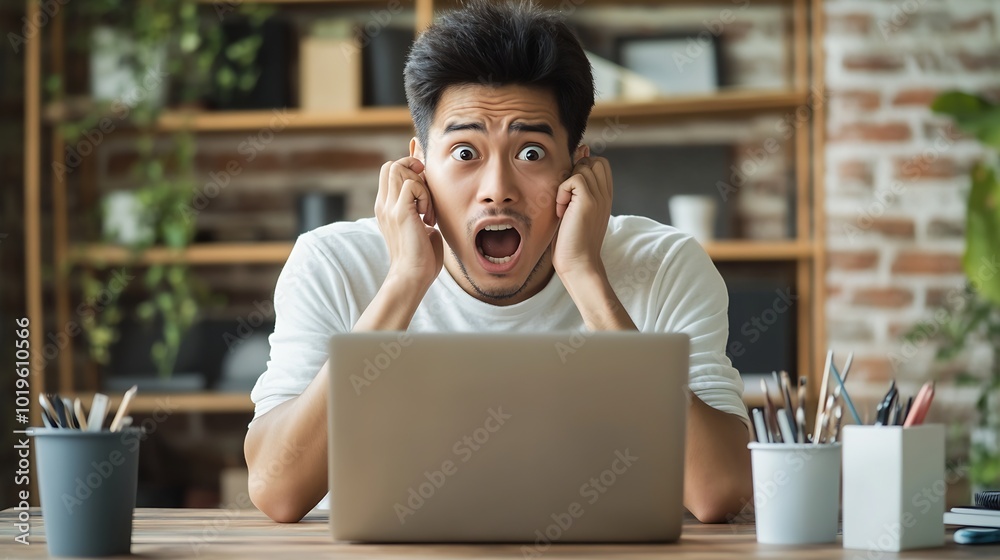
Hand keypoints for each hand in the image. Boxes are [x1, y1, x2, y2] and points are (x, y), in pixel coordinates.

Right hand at [374, 157, 443, 289]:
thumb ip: (420, 210)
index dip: (410, 172)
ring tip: (427, 209)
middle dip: (413, 171)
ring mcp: (389, 208)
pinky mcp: (400, 213)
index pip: (390, 171)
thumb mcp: (419, 226)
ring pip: (398, 169)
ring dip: (419, 183)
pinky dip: (424, 195)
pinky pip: (411, 184)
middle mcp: (384, 205)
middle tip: (426, 194)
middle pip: (391, 165)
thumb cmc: (420, 257)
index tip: (425, 192)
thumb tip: (429, 201)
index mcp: (386, 207)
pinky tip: (427, 216)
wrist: (412, 276)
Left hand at [551, 156, 612, 278]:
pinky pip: (574, 179)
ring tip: (565, 207)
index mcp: (605, 196)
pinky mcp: (589, 201)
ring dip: (567, 184)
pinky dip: (562, 191)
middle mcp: (606, 195)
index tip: (570, 191)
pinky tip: (562, 210)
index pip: (600, 164)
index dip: (583, 168)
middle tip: (568, 198)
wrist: (578, 263)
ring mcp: (600, 197)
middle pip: (595, 161)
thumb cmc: (572, 241)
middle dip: (576, 172)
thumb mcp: (575, 210)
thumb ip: (576, 189)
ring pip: (583, 167)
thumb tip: (573, 164)